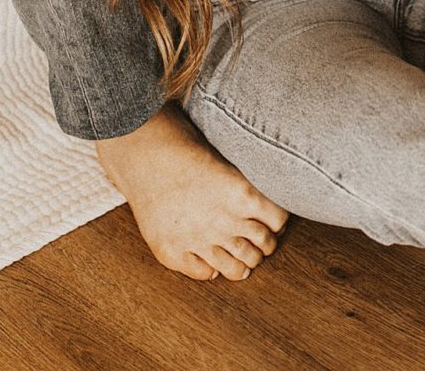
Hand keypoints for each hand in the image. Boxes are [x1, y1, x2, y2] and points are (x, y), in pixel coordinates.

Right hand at [96, 106, 287, 281]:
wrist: (144, 155)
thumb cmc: (188, 150)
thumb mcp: (229, 162)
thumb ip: (251, 187)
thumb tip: (273, 210)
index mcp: (242, 193)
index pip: (279, 221)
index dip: (279, 224)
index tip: (275, 223)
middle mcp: (223, 221)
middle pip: (261, 247)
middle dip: (264, 246)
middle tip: (260, 243)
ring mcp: (198, 240)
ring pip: (236, 268)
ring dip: (243, 264)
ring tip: (242, 258)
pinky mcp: (173, 252)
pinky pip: (204, 273)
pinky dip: (211, 268)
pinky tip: (211, 259)